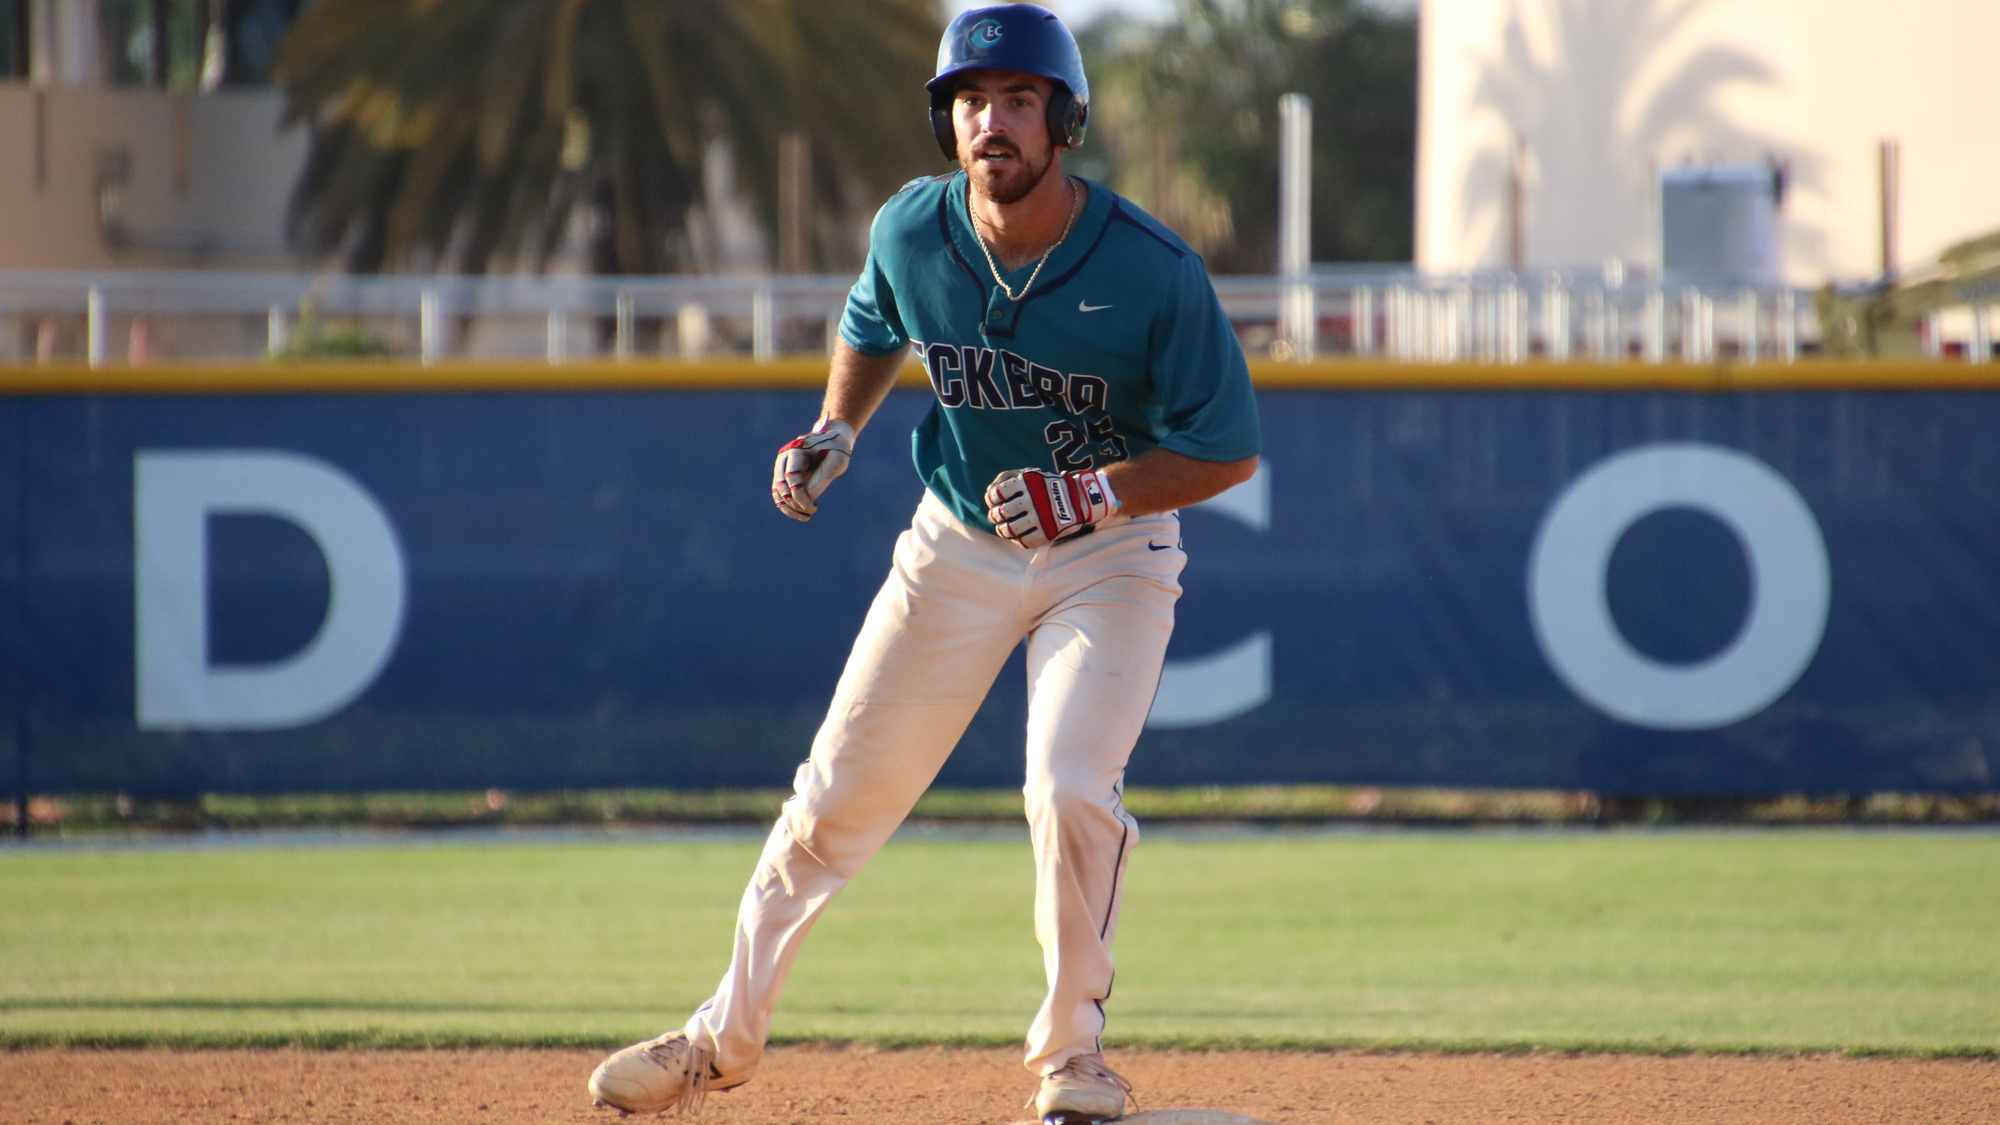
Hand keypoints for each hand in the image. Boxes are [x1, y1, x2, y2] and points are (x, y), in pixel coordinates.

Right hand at [772, 419, 854, 520]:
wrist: (833, 440)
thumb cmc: (837, 449)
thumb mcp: (837, 461)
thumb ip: (824, 477)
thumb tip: (810, 497)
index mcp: (796, 451)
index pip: (791, 477)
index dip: (799, 495)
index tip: (812, 507)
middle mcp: (784, 459)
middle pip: (781, 486)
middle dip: (794, 503)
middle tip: (812, 511)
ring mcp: (782, 467)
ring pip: (777, 492)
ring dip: (789, 508)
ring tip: (806, 517)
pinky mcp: (785, 475)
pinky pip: (781, 494)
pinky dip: (789, 506)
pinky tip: (804, 513)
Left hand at [984, 467, 1118, 547]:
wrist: (1079, 498)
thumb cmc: (1048, 485)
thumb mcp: (1030, 473)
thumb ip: (1007, 477)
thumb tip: (988, 492)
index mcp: (1026, 482)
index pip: (997, 493)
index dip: (991, 499)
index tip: (993, 502)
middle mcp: (1032, 499)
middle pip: (1001, 513)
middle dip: (994, 516)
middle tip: (996, 516)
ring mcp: (1040, 517)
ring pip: (1009, 530)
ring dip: (1002, 530)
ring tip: (1003, 528)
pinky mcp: (1046, 533)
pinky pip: (1024, 541)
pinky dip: (1017, 540)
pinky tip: (1017, 536)